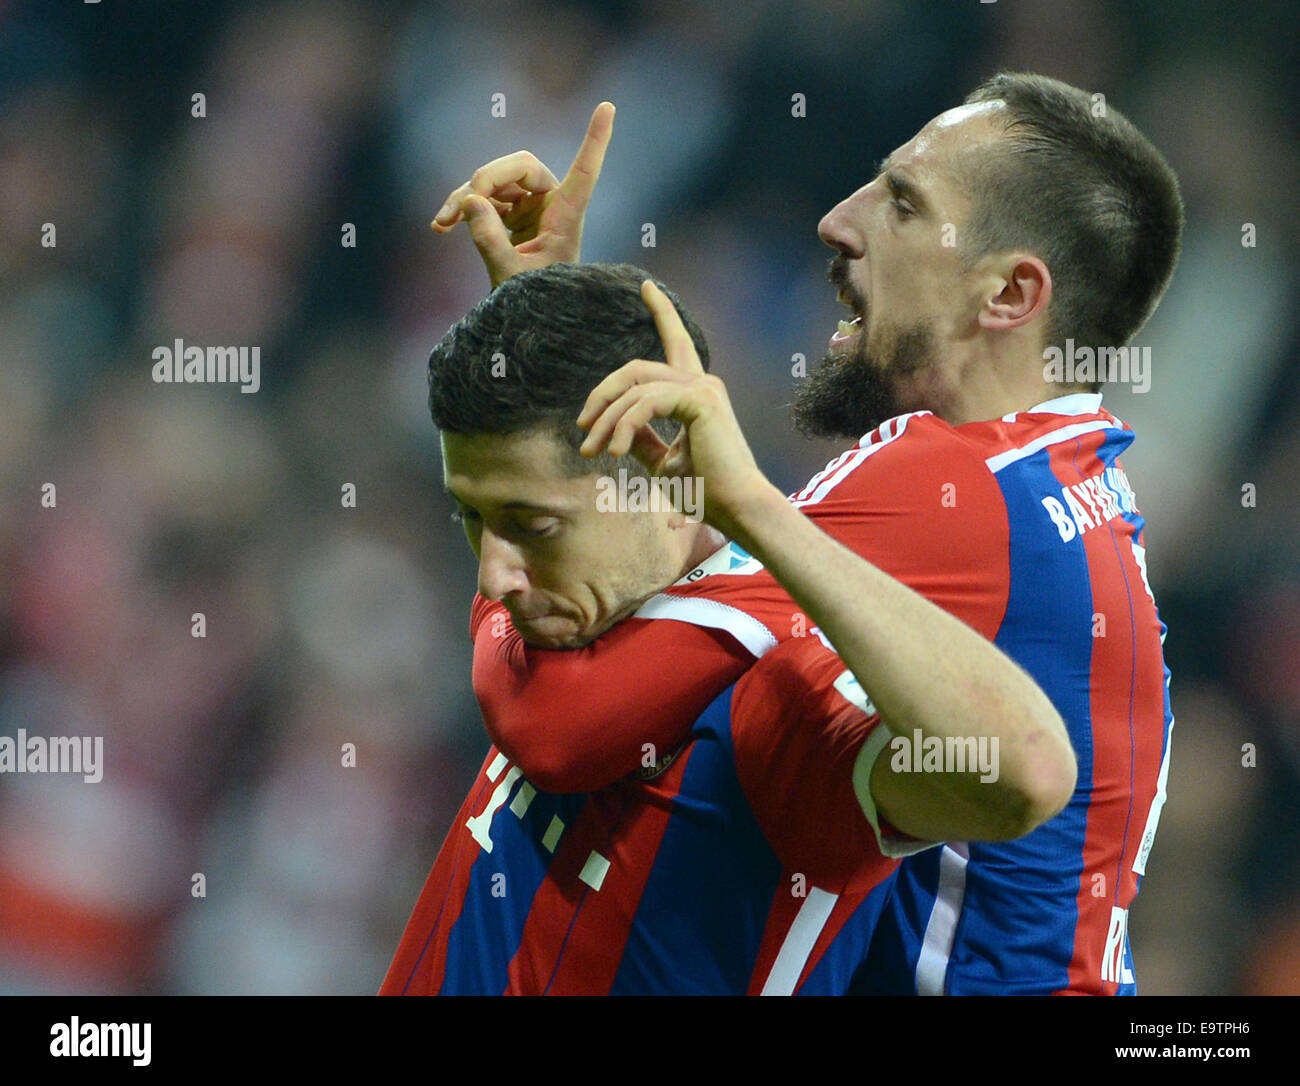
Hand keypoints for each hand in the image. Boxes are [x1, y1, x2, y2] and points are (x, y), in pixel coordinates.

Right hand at [431, 102, 614, 287]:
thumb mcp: (511, 277)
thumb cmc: (533, 303)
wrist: (527, 319)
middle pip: (521, 165)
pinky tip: (440, 226)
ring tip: (442, 222)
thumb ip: (491, 242)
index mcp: (567, 217)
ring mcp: (530, 206)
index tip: (608, 107)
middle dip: (488, 179)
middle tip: (465, 203)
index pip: (585, 173)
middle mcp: (551, 204)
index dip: (595, 140)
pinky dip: (461, 208)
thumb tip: (470, 201)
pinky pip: (482, 198)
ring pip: (494, 180)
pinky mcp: (510, 213)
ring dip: (465, 196)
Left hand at [577, 280, 774, 538]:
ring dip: (606, 419)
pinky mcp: (700, 400)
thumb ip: (641, 440)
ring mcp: (703, 388)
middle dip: (602, 394)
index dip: (662, 311)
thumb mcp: (662, 462)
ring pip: (635, 387)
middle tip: (581, 427)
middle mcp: (702, 383)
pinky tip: (615, 450)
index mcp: (696, 393)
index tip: (646, 287)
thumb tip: (614, 428)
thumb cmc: (706, 492)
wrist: (737, 509)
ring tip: (593, 450)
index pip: (676, 342)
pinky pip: (646, 402)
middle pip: (635, 369)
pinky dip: (624, 424)